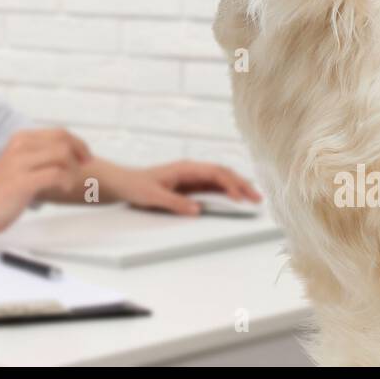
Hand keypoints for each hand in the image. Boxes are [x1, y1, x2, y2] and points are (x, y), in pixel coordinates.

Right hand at [0, 128, 91, 233]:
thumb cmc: (1, 191)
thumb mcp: (20, 165)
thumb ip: (40, 157)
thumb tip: (70, 155)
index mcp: (20, 139)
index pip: (59, 132)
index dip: (78, 143)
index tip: (86, 157)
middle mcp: (20, 145)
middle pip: (63, 139)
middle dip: (81, 153)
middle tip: (86, 167)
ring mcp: (20, 162)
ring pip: (62, 154)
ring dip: (73, 169)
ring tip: (69, 182)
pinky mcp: (22, 181)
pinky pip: (56, 174)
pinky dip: (66, 181)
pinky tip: (63, 189)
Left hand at [106, 160, 261, 215]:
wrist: (122, 182)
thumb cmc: (135, 186)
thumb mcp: (153, 197)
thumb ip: (175, 203)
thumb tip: (197, 210)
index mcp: (184, 168)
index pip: (214, 173)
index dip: (230, 184)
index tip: (240, 197)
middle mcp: (190, 170)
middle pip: (222, 173)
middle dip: (241, 184)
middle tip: (257, 198)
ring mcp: (190, 176)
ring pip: (220, 178)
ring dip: (237, 186)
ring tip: (254, 198)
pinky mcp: (188, 185)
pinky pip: (212, 185)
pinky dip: (227, 190)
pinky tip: (236, 197)